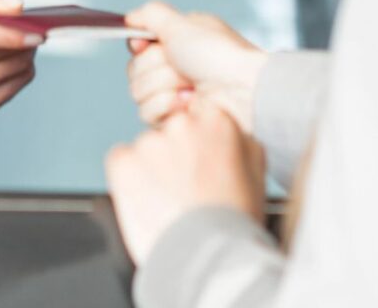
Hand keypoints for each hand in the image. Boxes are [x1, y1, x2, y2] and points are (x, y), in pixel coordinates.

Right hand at [0, 0, 38, 155]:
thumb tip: (14, 6)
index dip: (15, 32)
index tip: (36, 29)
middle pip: (1, 53)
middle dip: (24, 42)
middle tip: (32, 31)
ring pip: (11, 72)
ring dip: (24, 57)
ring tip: (22, 45)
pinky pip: (11, 91)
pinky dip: (19, 75)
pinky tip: (12, 63)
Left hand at [105, 96, 265, 265]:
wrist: (206, 258)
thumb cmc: (234, 224)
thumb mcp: (256, 177)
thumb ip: (242, 145)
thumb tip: (230, 134)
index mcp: (219, 122)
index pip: (199, 120)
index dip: (199, 150)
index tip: (200, 172)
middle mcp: (183, 124)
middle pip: (171, 133)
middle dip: (173, 157)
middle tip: (184, 192)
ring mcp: (151, 142)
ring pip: (146, 149)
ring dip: (151, 170)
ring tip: (168, 205)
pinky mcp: (124, 161)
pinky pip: (121, 161)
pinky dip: (127, 179)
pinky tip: (147, 202)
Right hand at [124, 1, 267, 130]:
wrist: (243, 91)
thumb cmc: (219, 55)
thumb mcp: (183, 24)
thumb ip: (151, 15)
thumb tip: (129, 18)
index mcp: (177, 42)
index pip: (137, 45)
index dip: (139, 46)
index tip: (145, 45)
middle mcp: (173, 66)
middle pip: (134, 69)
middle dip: (159, 66)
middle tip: (184, 67)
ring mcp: (174, 94)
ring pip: (137, 92)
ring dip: (166, 86)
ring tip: (193, 86)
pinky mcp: (175, 118)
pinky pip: (147, 112)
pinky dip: (169, 105)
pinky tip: (192, 102)